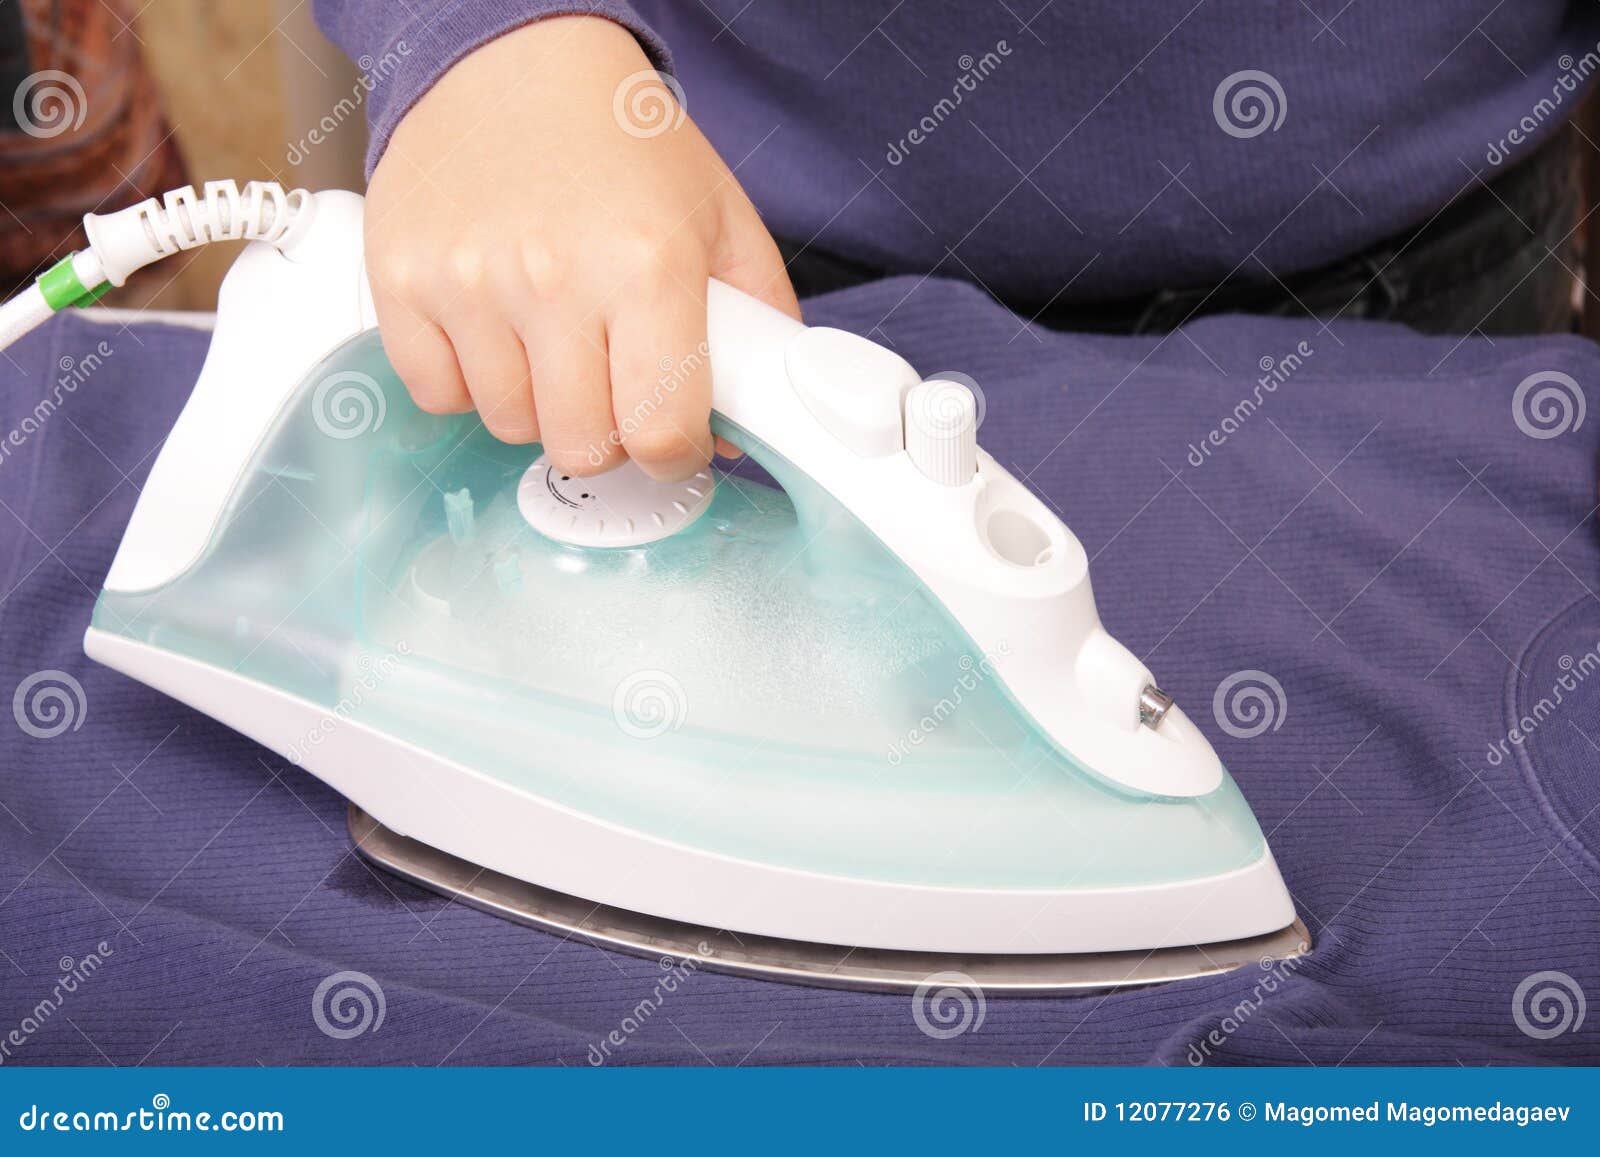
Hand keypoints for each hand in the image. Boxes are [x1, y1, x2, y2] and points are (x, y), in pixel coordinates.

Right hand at [364, 15, 798, 479]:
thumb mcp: (722, 220)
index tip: (670, 435)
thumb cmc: (624, 143)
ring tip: (552, 336)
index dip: (674, 451)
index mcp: (647, 266)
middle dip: (607, 432)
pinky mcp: (399, 279)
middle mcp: (552, 278)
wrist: (514, 59)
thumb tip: (739, 434)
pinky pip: (438, 394)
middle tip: (612, 382)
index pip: (659, 434)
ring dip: (538, 403)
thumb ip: (756, 326)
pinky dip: (467, 381)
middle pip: (581, 448)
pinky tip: (494, 329)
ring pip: (508, 425)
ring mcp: (466, 281)